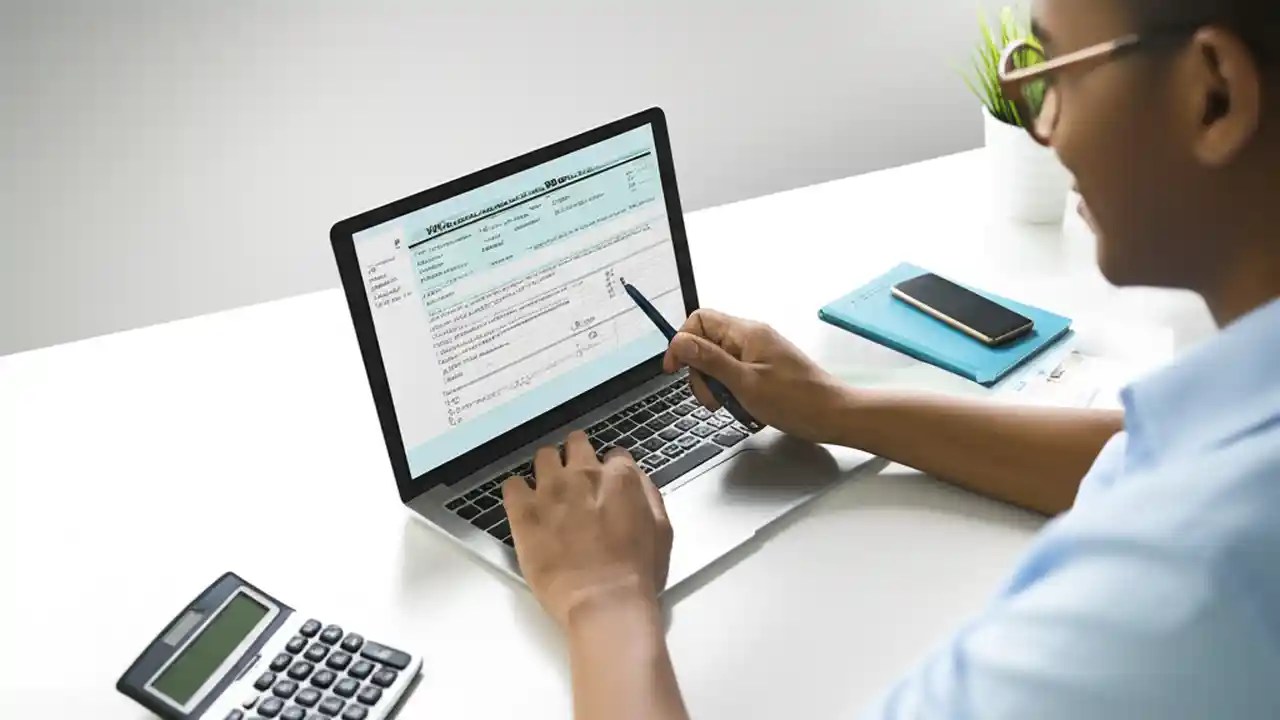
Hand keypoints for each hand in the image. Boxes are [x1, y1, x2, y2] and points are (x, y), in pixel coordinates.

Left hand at [503, 431, 672, 629]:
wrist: (604, 602)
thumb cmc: (637, 574)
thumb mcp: (662, 530)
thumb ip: (647, 495)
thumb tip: (635, 481)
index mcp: (620, 478)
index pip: (614, 455)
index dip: (610, 470)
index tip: (606, 484)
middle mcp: (583, 475)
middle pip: (576, 444)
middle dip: (577, 456)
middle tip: (576, 477)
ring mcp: (550, 491)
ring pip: (543, 457)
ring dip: (548, 469)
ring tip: (549, 490)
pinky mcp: (524, 512)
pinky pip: (511, 485)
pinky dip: (518, 491)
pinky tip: (524, 505)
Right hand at [662, 309, 851, 444]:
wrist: (833, 415)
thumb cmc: (797, 400)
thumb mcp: (745, 383)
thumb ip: (709, 361)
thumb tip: (679, 343)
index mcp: (746, 333)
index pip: (699, 320)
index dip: (682, 344)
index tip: (674, 370)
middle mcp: (751, 338)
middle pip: (705, 344)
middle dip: (701, 373)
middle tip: (713, 398)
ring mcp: (758, 354)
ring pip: (718, 364)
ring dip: (717, 387)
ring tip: (732, 405)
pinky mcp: (764, 370)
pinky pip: (735, 376)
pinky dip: (733, 393)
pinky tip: (746, 407)